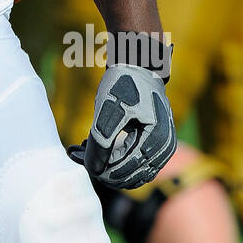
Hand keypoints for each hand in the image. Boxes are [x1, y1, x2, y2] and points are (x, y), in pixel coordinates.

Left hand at [69, 62, 175, 189]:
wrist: (138, 67)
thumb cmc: (123, 83)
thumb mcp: (108, 108)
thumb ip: (101, 140)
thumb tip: (93, 169)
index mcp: (156, 139)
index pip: (126, 169)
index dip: (100, 169)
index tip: (78, 157)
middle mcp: (165, 148)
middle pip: (130, 175)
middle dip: (102, 167)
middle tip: (77, 153)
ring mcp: (163, 149)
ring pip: (133, 173)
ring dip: (108, 166)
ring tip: (84, 148)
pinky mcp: (157, 146)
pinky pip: (136, 164)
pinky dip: (116, 160)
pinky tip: (96, 147)